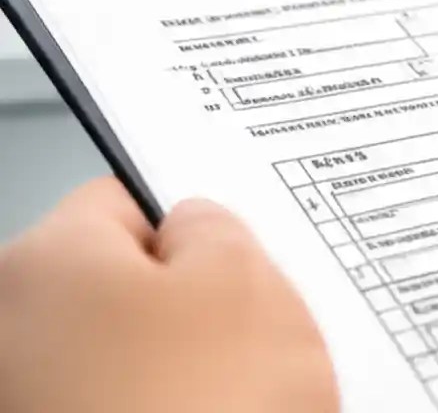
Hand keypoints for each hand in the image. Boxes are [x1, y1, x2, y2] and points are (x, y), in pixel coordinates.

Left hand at [0, 178, 338, 412]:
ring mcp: (26, 404)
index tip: (233, 256)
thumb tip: (197, 228)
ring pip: (125, 366)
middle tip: (253, 338)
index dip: (190, 225)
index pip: (121, 203)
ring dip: (182, 376)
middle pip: (118, 291)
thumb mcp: (245, 282)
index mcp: (44, 263)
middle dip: (189, 310)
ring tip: (240, 405)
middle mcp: (8, 335)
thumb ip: (217, 229)